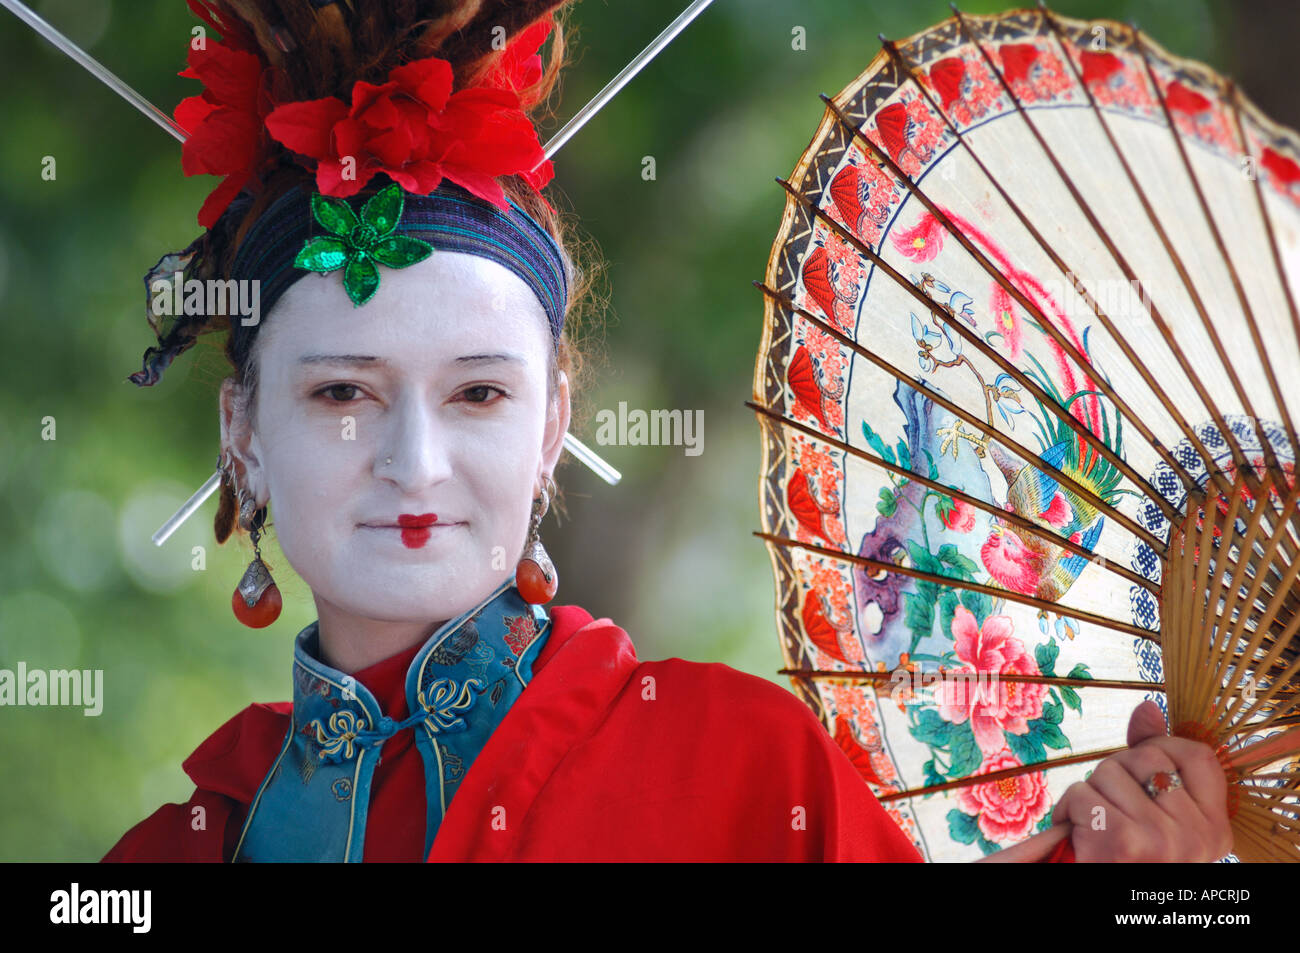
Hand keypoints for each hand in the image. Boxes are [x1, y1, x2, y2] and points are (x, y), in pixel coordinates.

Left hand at [1051, 700, 1232, 861]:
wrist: (1114, 904)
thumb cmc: (1130, 855)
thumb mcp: (1157, 812)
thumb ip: (1156, 758)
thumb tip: (1148, 706)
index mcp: (1215, 827)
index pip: (1196, 755)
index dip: (1161, 749)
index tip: (1144, 777)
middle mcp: (1197, 835)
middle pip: (1144, 758)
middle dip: (1117, 774)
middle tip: (1115, 812)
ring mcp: (1162, 839)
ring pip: (1107, 772)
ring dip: (1090, 793)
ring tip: (1097, 826)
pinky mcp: (1122, 840)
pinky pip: (1081, 793)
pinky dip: (1069, 809)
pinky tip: (1080, 835)